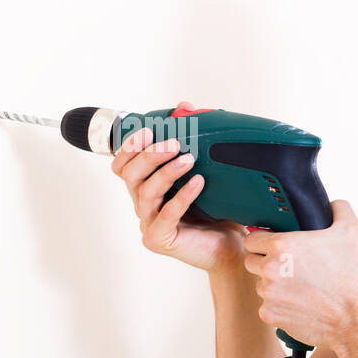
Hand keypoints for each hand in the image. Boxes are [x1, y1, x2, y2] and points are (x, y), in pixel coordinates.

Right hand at [114, 99, 245, 273]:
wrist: (233, 251)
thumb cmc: (219, 215)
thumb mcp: (208, 176)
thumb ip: (193, 145)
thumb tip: (185, 107)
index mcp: (148, 190)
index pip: (124, 165)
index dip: (130, 147)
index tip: (148, 129)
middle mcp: (144, 206)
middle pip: (130, 175)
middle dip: (148, 156)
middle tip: (172, 143)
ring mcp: (150, 224)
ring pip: (146, 192)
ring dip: (165, 172)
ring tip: (188, 159)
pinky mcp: (161, 240)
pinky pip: (166, 214)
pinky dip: (182, 196)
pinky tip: (198, 182)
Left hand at [241, 199, 357, 349]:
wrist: (356, 320)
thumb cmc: (354, 278)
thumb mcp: (353, 233)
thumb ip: (339, 209)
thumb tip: (332, 204)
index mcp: (282, 245)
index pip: (252, 238)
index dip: (264, 241)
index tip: (277, 247)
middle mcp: (269, 269)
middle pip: (251, 261)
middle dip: (267, 262)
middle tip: (291, 267)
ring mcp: (268, 294)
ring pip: (260, 284)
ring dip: (274, 284)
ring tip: (300, 287)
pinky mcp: (270, 315)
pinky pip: (268, 306)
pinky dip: (280, 306)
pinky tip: (301, 304)